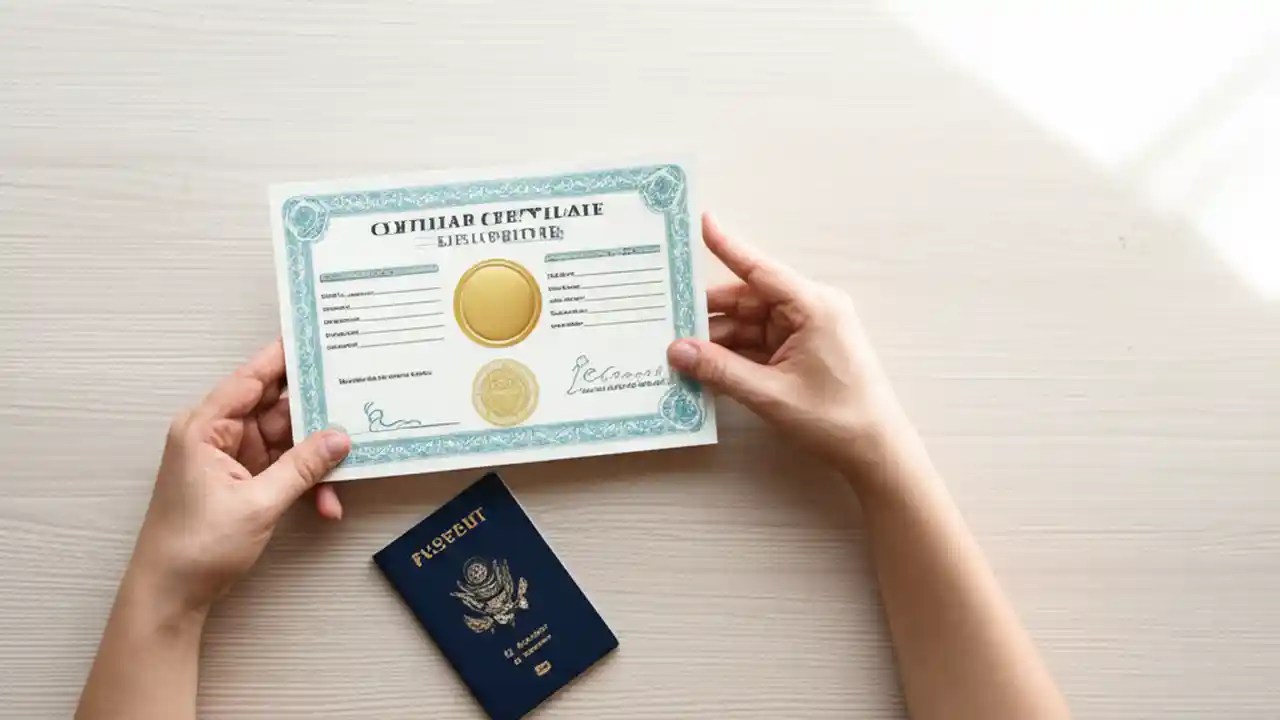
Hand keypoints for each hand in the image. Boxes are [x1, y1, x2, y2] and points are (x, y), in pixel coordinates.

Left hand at [126, 340, 350, 617]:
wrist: (170, 596)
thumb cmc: (196, 545)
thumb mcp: (257, 503)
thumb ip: (302, 467)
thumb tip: (340, 438)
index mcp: (205, 427)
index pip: (252, 378)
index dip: (285, 357)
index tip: (319, 339)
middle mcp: (217, 436)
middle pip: (275, 409)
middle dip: (316, 414)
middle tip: (357, 401)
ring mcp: (231, 460)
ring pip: (286, 442)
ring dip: (316, 459)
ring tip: (350, 465)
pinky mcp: (243, 483)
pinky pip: (284, 470)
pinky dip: (306, 484)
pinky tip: (328, 504)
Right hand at [667, 214, 922, 490]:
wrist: (875, 451)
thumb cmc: (836, 418)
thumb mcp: (770, 394)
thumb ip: (720, 370)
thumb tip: (676, 350)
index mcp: (813, 306)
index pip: (759, 269)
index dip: (728, 246)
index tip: (702, 222)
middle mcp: (811, 310)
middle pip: (748, 300)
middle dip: (709, 313)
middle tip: (667, 316)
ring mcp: (807, 331)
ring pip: (749, 324)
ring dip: (718, 339)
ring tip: (678, 351)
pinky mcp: (802, 352)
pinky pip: (759, 344)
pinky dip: (733, 354)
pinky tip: (704, 365)